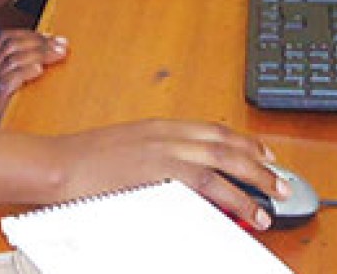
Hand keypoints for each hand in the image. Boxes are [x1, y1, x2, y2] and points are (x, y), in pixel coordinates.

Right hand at [0, 30, 67, 126]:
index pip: (3, 38)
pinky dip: (25, 71)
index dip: (29, 34)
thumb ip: (22, 76)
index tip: (52, 38)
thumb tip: (50, 57)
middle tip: (62, 46)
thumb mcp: (10, 95)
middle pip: (9, 45)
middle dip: (39, 42)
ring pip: (11, 58)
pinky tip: (40, 70)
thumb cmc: (5, 125)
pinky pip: (7, 79)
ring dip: (39, 53)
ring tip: (58, 55)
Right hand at [52, 120, 280, 228]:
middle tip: (280, 180)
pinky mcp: (160, 171)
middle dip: (259, 161)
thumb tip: (176, 179)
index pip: (212, 130)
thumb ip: (152, 161)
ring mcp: (164, 150)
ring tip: (274, 198)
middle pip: (225, 143)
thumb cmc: (81, 163)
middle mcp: (166, 133)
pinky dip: (232, 195)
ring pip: (224, 160)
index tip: (263, 154)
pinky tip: (247, 209)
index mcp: (158, 127)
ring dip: (255, 178)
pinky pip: (206, 181)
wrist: (56, 165)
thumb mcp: (123, 154)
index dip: (243, 142)